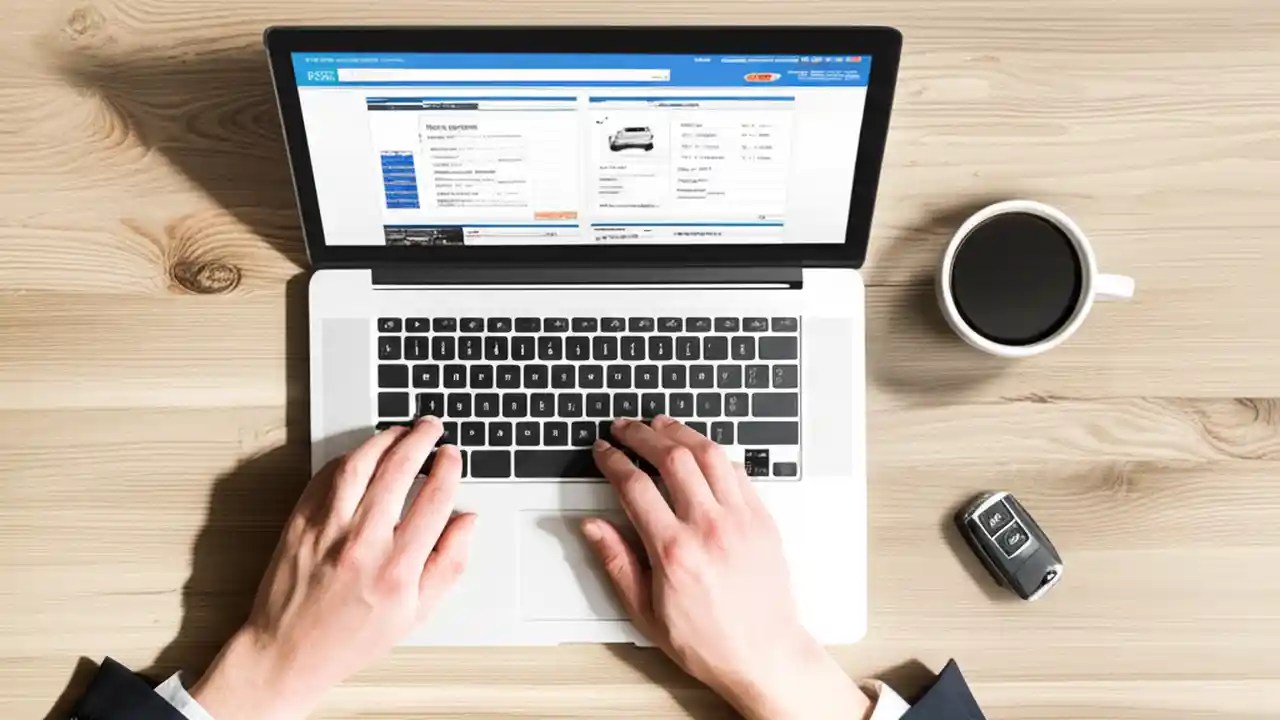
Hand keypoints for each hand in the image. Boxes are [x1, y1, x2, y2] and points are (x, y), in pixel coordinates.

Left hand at [191, 417, 475, 719]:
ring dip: (384, 439)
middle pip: (399, 471)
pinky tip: (364, 454)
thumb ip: (448, 563)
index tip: (452, 456)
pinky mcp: (300, 523)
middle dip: (421, 440)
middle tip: (432, 428)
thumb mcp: (417, 614)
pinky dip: (349, 458)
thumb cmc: (352, 638)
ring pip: (360, 464)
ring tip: (401, 431)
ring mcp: (327, 530)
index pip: (434, 499)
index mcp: (397, 569)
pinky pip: (326, 476)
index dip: (447, 469)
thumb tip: (467, 521)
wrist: (288, 652)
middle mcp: (362, 544)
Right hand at [583, 416, 869, 719]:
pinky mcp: (762, 520)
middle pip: (671, 458)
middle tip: (625, 428)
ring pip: (708, 454)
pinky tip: (699, 448)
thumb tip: (593, 526)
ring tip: (660, 425)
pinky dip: (713, 452)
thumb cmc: (708, 641)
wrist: (764, 655)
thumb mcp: (645, 612)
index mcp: (673, 552)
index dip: (613, 461)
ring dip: (680, 432)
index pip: (635, 486)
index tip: (604, 451)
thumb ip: (617, 562)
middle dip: (641, 435)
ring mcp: (740, 520)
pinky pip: (737, 470)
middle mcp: (708, 529)